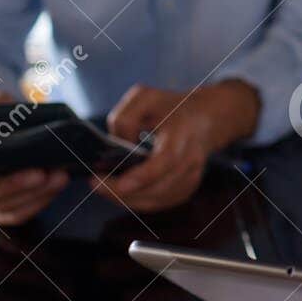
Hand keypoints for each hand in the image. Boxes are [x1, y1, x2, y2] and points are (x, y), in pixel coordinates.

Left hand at [96, 80, 259, 212]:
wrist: (206, 118)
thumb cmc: (173, 107)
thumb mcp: (145, 97)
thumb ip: (125, 118)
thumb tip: (117, 146)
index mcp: (182, 134)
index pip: (163, 162)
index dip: (136, 178)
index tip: (105, 181)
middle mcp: (190, 160)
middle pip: (156, 189)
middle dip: (120, 192)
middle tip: (95, 183)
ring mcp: (192, 177)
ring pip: (156, 200)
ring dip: (127, 199)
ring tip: (105, 187)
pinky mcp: (188, 188)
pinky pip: (160, 203)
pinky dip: (139, 201)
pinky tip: (124, 191)